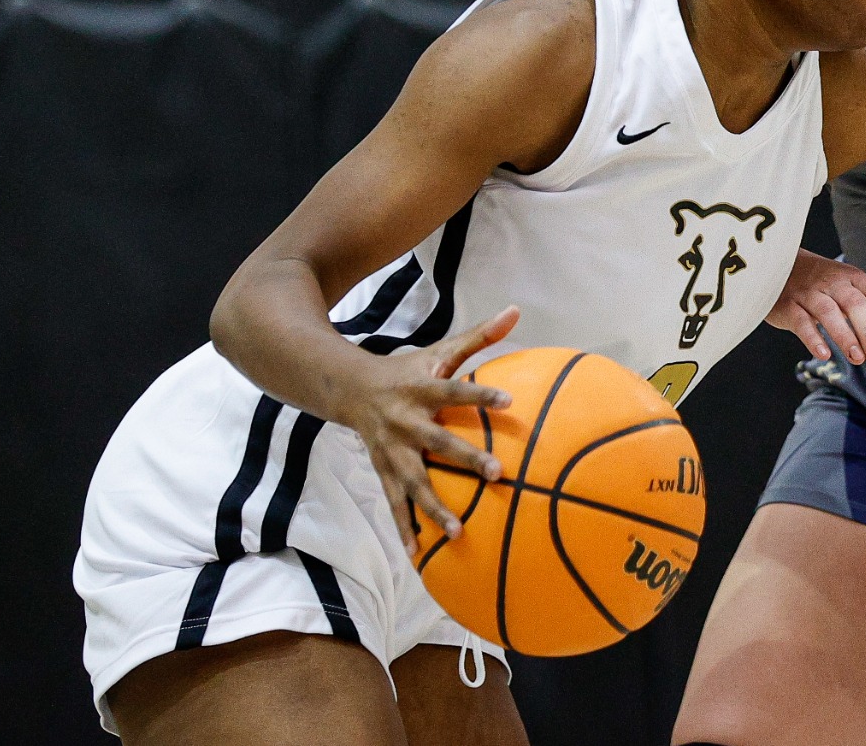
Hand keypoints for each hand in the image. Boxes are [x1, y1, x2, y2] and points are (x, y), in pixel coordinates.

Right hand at [342, 306, 519, 558]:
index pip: (455, 390)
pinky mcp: (383, 471)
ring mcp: (392, 451)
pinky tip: (417, 555)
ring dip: (434, 508)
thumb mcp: (439, 350)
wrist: (350, 389)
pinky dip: (404, 530)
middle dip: (466, 460)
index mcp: (421, 389)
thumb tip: (515, 310)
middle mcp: (405, 421)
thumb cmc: (409, 370)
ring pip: (414, 483)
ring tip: (458, 532)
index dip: (481, 395)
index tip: (510, 401)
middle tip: (498, 475)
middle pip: (438, 442)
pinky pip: (394, 504)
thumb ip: (479, 337)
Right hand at [764, 248, 865, 364]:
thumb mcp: (848, 290)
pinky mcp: (788, 305)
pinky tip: (823, 355)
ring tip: (857, 359)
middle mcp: (833, 282)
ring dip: (845, 337)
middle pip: (856, 304)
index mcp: (853, 277)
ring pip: (829, 312)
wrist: (776, 265)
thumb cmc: (820, 284)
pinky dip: (813, 339)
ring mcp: (809, 292)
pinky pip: (801, 322)